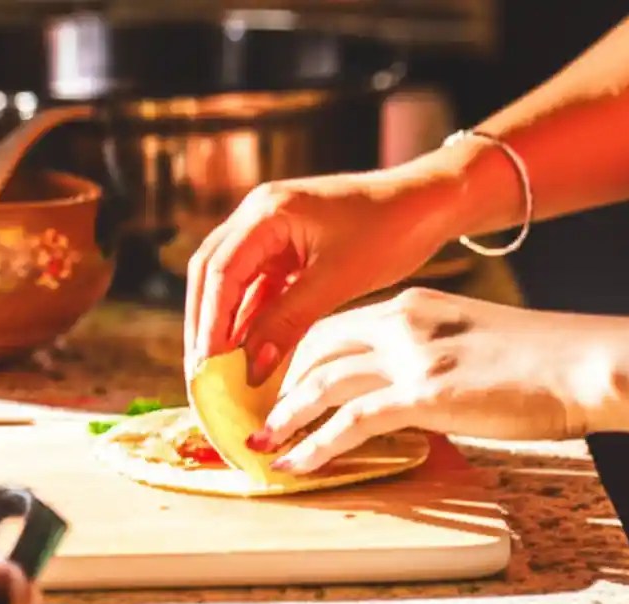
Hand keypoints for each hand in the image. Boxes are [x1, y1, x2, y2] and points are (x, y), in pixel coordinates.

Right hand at [184, 164, 461, 385]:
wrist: (427, 204)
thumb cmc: (389, 230)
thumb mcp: (338, 281)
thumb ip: (288, 322)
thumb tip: (250, 369)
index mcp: (267, 211)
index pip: (219, 271)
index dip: (209, 322)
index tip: (205, 367)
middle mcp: (258, 215)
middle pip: (210, 274)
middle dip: (204, 325)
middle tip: (201, 375)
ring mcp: (270, 231)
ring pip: (231, 283)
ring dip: (225, 325)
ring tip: (221, 372)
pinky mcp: (286, 249)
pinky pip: (257, 287)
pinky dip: (252, 320)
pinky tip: (250, 354)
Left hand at [246, 288, 614, 473]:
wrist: (585, 363)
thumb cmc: (542, 361)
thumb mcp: (472, 342)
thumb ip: (430, 355)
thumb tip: (407, 391)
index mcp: (413, 306)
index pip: (333, 327)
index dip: (295, 357)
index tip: (273, 384)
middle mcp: (403, 322)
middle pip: (315, 349)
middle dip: (276, 383)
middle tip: (253, 413)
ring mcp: (411, 357)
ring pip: (321, 383)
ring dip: (283, 416)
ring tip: (260, 442)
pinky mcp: (424, 394)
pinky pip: (349, 422)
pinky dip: (314, 445)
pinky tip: (295, 463)